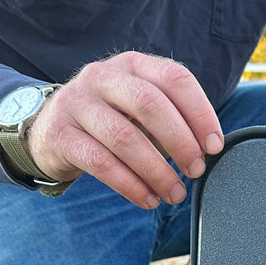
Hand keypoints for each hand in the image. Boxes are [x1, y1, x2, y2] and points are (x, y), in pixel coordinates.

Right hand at [25, 52, 223, 208]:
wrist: (51, 130)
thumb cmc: (113, 121)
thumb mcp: (143, 111)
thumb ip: (174, 121)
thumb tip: (208, 150)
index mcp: (133, 65)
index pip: (175, 78)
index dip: (200, 113)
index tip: (214, 146)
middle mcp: (103, 76)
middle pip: (150, 104)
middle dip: (181, 142)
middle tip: (196, 171)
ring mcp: (77, 103)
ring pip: (125, 137)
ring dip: (157, 171)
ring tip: (175, 194)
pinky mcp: (60, 134)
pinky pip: (101, 163)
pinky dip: (131, 186)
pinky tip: (148, 199)